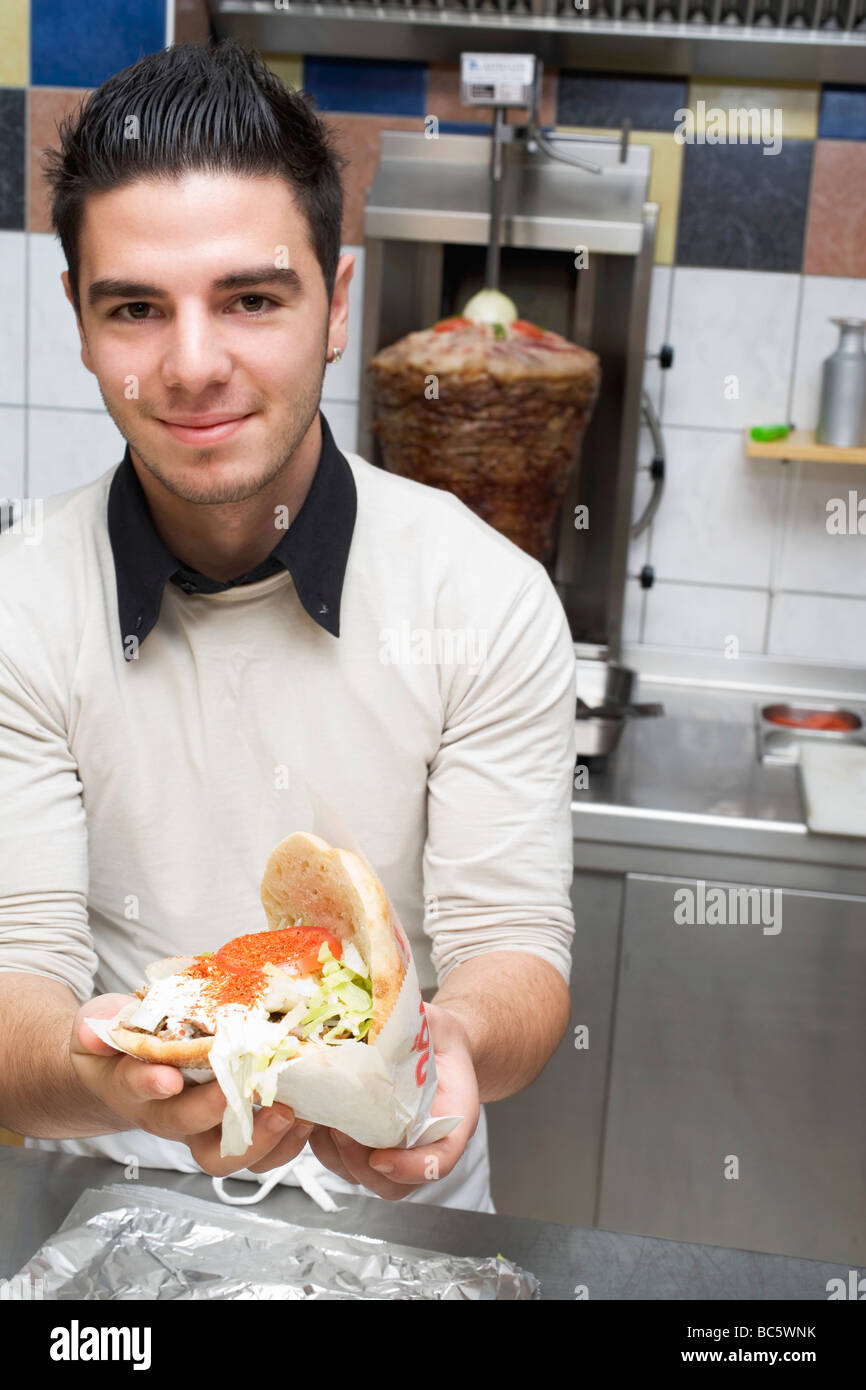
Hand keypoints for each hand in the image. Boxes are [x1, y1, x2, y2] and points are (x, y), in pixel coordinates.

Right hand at [71, 993, 314, 1176]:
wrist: (128, 1070)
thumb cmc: (122, 1042)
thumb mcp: (102, 1024)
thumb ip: (99, 1024)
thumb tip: (94, 1031)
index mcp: (133, 1086)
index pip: (137, 1087)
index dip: (151, 1084)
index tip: (169, 1078)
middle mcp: (169, 1115)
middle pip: (190, 1131)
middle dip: (219, 1113)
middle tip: (246, 1088)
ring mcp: (203, 1127)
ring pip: (228, 1155)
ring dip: (262, 1139)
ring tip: (288, 1111)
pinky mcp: (234, 1128)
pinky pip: (260, 1150)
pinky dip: (286, 1140)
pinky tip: (307, 1115)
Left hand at [307, 1001, 479, 1200]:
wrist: (434, 1045)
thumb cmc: (436, 1038)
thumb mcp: (438, 1024)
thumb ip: (420, 1025)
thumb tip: (381, 1007)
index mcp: (450, 1121)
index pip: (437, 1163)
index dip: (410, 1168)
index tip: (381, 1158)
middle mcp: (420, 1146)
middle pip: (392, 1184)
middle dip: (359, 1163)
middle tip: (340, 1131)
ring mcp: (390, 1148)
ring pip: (361, 1175)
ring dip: (336, 1156)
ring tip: (321, 1121)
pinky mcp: (363, 1143)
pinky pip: (340, 1159)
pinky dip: (323, 1145)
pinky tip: (311, 1115)